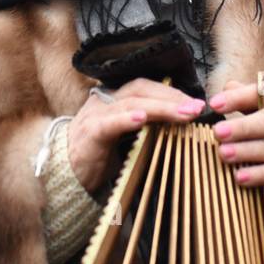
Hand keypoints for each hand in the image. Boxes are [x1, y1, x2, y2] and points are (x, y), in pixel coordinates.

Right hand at [67, 78, 204, 195]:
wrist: (66, 176)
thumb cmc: (100, 157)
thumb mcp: (127, 138)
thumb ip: (147, 127)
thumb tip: (181, 124)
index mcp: (115, 100)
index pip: (146, 87)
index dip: (172, 93)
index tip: (196, 104)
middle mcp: (105, 101)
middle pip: (141, 90)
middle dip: (172, 98)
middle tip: (197, 108)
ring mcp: (95, 115)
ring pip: (130, 103)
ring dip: (160, 108)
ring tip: (183, 114)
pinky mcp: (89, 133)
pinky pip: (109, 123)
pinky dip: (126, 119)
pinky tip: (142, 119)